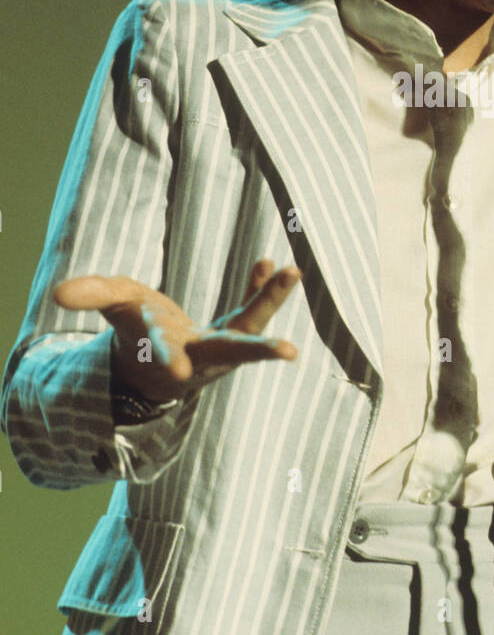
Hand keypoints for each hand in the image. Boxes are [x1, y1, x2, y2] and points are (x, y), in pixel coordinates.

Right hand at [53, 259, 300, 402]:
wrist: (157, 363)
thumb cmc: (134, 334)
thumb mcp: (113, 309)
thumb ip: (91, 296)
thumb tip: (58, 293)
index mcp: (166, 354)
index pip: (167, 358)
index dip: (169, 362)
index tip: (180, 373)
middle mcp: (201, 355)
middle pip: (232, 350)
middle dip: (258, 349)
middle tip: (289, 351)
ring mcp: (223, 344)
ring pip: (252, 325)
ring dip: (271, 299)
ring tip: (293, 270)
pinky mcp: (234, 328)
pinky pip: (250, 306)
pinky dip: (259, 286)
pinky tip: (271, 262)